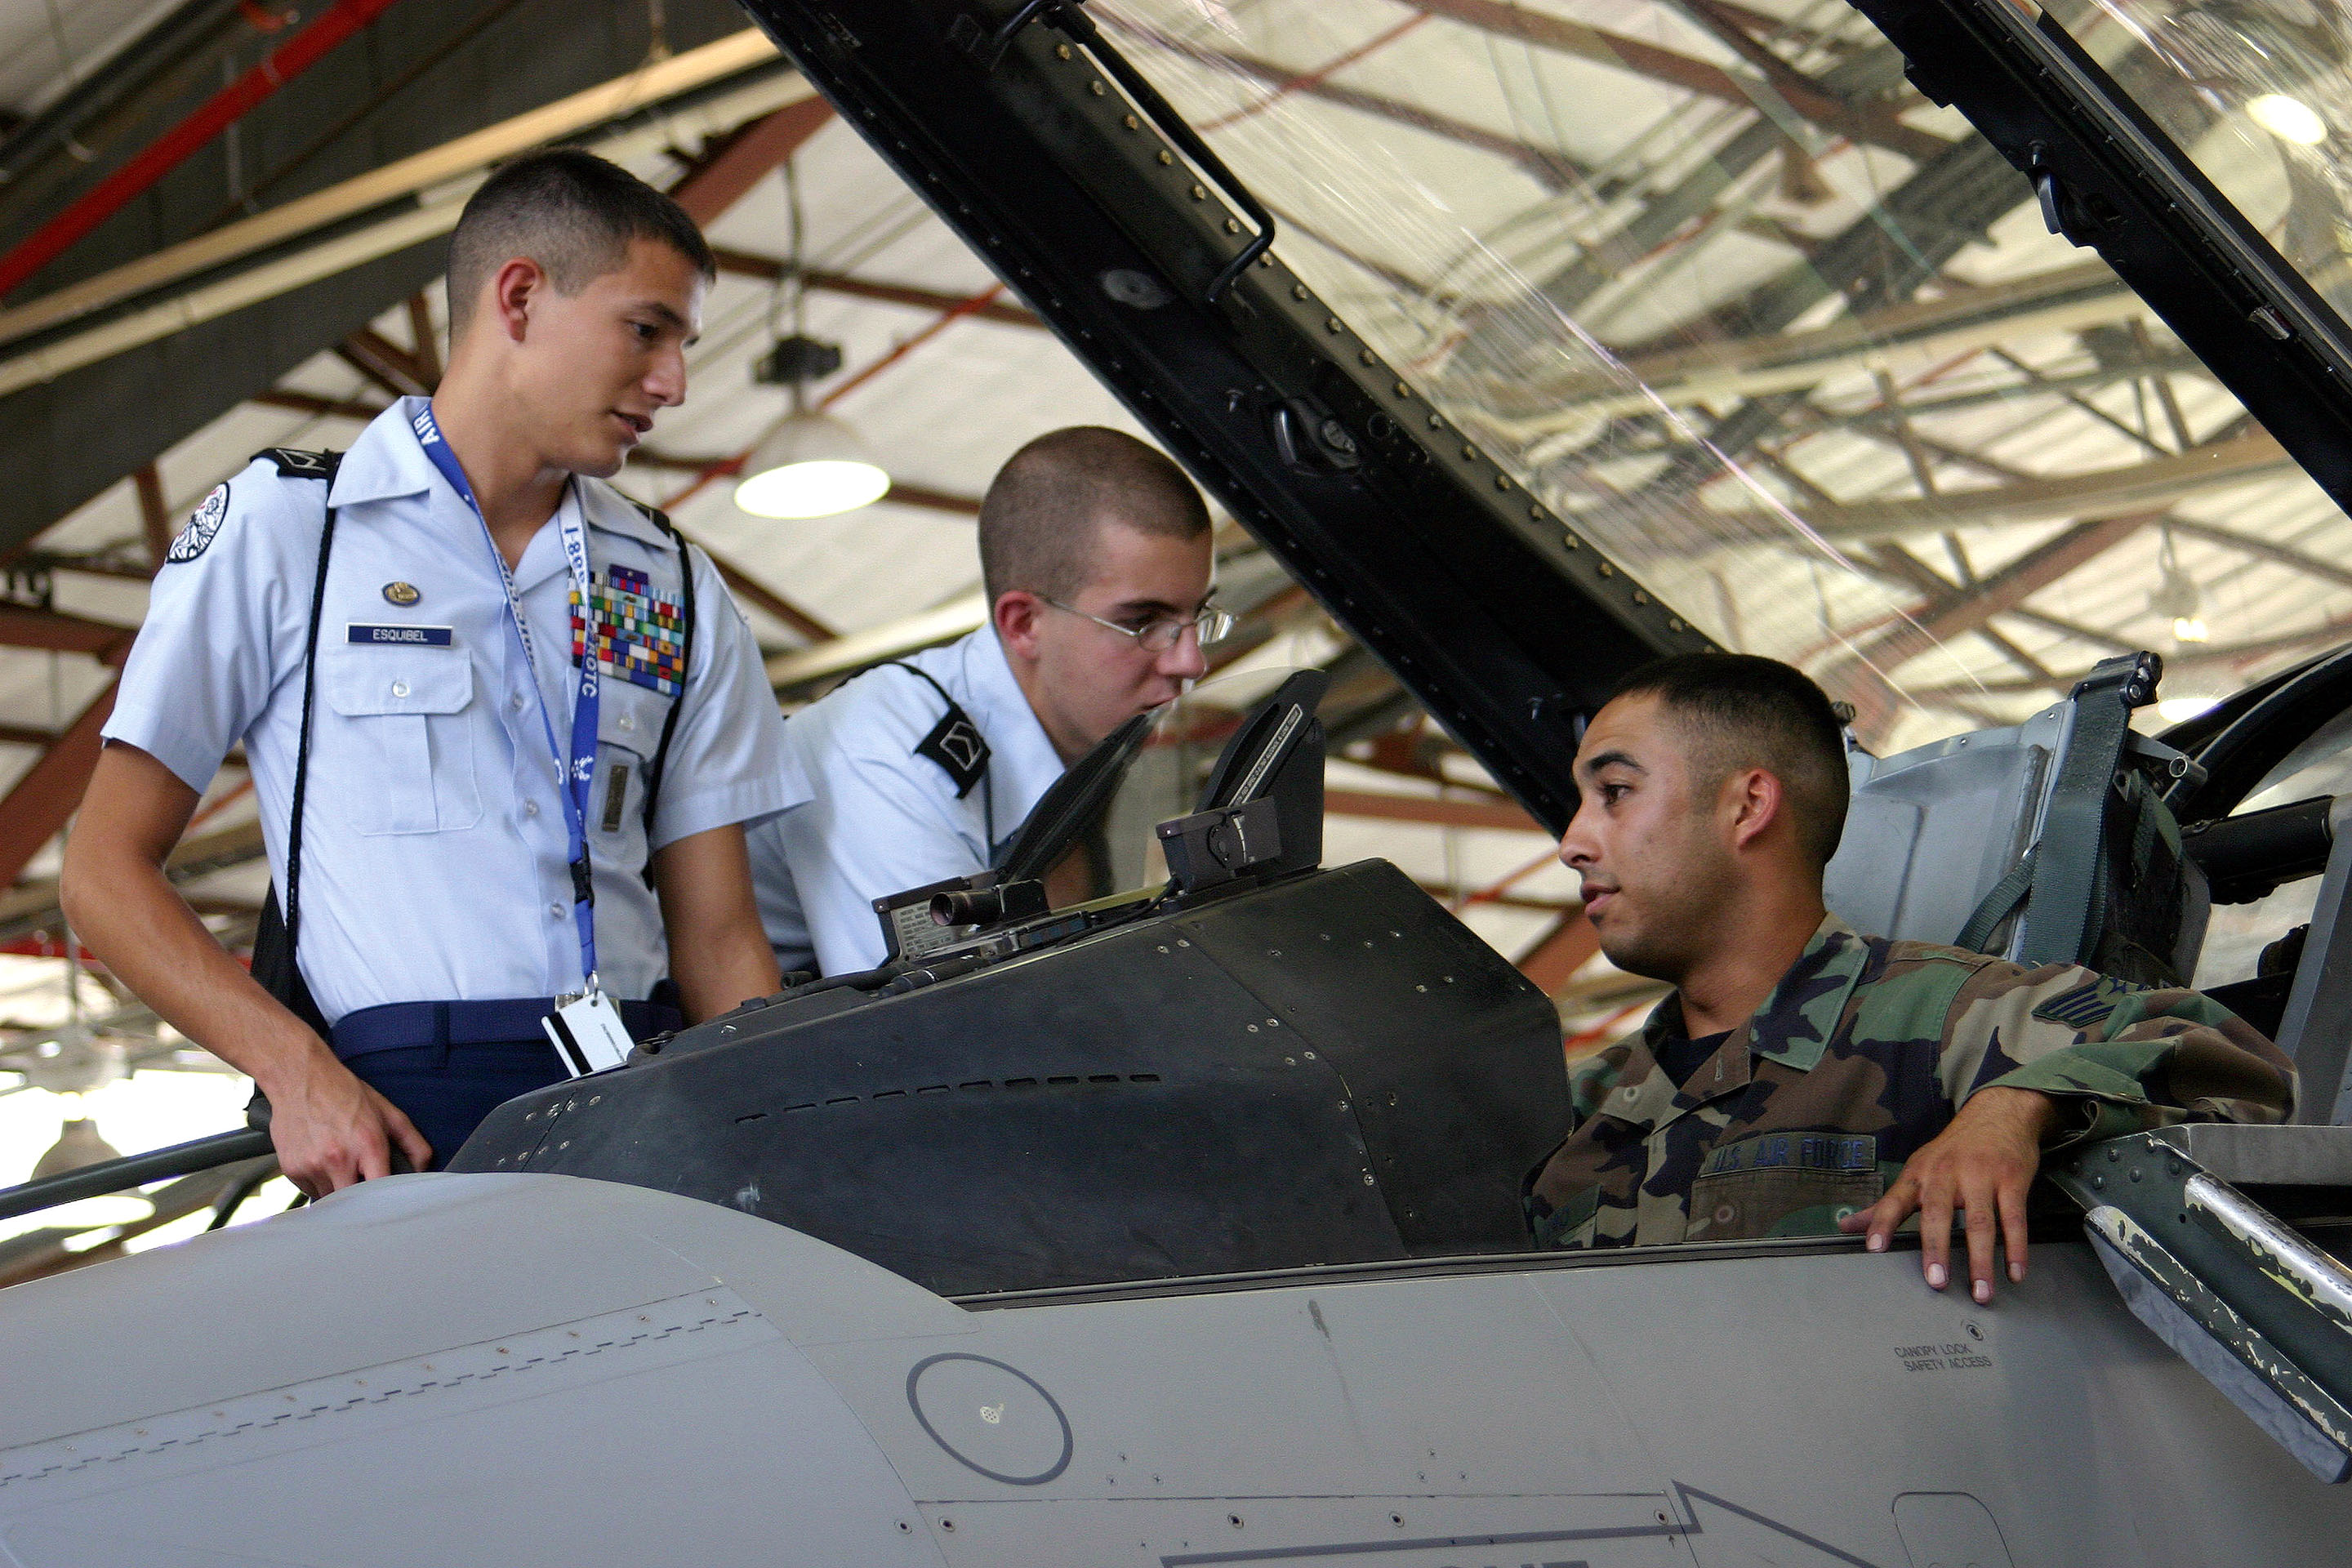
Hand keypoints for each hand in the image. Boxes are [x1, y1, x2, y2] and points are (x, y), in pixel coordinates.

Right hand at [262, 1045, 432, 1196]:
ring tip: (340, 1165)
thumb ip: (412, 1142)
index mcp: (367, 1145)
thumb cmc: (345, 1094)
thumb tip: (422, 1168)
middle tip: (363, 1187)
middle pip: (354, 1203)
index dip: (386, 1201)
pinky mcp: (291, 1169)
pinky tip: (321, 1161)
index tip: (388, 1204)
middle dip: (361, 1200)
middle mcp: (338, 1159)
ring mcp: (312, 1166)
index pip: (381, 1191)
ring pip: (330, 1199)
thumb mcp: (388, 1112)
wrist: (301, 1079)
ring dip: (339, 1190)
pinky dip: (319, 1183)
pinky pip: (310, 1190)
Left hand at [1838, 1086, 2060, 1302]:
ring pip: (1980, 1223)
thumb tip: (1845, 1226)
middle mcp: (1946, 1174)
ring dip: (1981, 1260)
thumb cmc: (1951, 1151)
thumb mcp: (1915, 1169)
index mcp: (1918, 1174)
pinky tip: (2015, 1272)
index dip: (1882, 1223)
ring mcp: (1981, 1176)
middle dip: (1935, 1249)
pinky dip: (2016, 1248)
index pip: (1894, 1200)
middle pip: (1938, 1213)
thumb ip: (1884, 1204)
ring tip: (1980, 1292)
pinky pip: (2014, 1219)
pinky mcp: (2012, 1180)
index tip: (1874, 1248)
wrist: (1998, 1113)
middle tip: (1936, 1282)